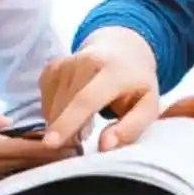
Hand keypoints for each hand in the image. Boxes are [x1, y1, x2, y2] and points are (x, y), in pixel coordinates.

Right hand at [0, 106, 77, 185]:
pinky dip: (18, 166)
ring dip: (37, 162)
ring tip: (60, 153)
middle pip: (29, 163)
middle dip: (53, 156)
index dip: (54, 147)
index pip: (30, 149)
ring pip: (17, 169)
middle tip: (78, 148)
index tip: (76, 143)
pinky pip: (2, 172)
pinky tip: (26, 159)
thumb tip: (8, 124)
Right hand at [40, 27, 158, 150]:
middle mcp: (86, 61)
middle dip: (66, 131)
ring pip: (53, 106)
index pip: (86, 99)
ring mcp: (66, 62)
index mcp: (114, 72)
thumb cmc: (136, 84)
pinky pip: (46, 101)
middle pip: (65, 105)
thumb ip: (130, 128)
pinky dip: (55, 113)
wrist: (122, 48)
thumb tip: (105, 146)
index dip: (68, 123)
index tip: (51, 144)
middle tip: (80, 145)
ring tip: (84, 125)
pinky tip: (72, 112)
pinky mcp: (52, 67)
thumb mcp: (147, 106)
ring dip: (62, 124)